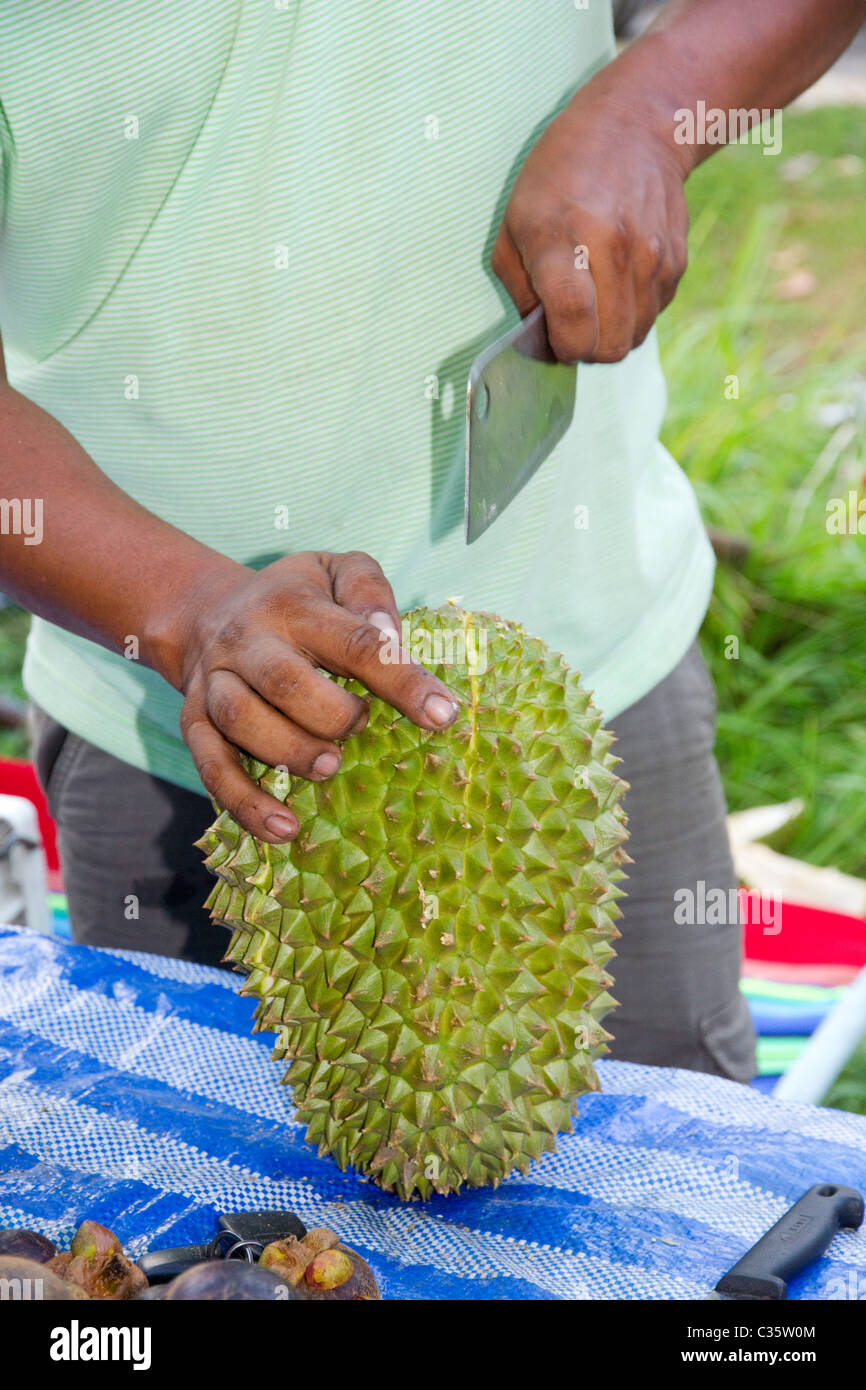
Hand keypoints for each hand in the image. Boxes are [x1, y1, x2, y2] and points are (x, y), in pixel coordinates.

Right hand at [175, 551, 458, 841]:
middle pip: (285, 681)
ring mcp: (215, 682)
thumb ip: (368, 589)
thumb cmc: (293, 599)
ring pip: (241, 721)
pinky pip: (211, 766)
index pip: (355, 642)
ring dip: (289, 751)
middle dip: (332, 715)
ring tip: (328, 769)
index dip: (401, 680)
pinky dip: (245, 803)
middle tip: (361, 728)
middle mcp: (248, 641)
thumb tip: (389, 633)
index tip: (442, 715)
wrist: (202, 609)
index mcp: (294, 606)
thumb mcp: (334, 569)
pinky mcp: (194, 722)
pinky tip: (284, 830)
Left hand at [492, 80, 689, 363]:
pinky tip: (618, 280)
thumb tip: (537, 339)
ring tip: (595, 301)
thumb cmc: (559, 176)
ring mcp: (651, 257)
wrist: (633, 126)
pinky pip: (653, 315)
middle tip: (573, 327)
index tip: (553, 340)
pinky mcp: (676, 261)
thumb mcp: (514, 222)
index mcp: (563, 240)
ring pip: (634, 337)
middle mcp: (613, 250)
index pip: (574, 326)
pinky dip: (633, 312)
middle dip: (587, 350)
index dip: (562, 348)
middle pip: (610, 347)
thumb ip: (519, 288)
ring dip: (611, 333)